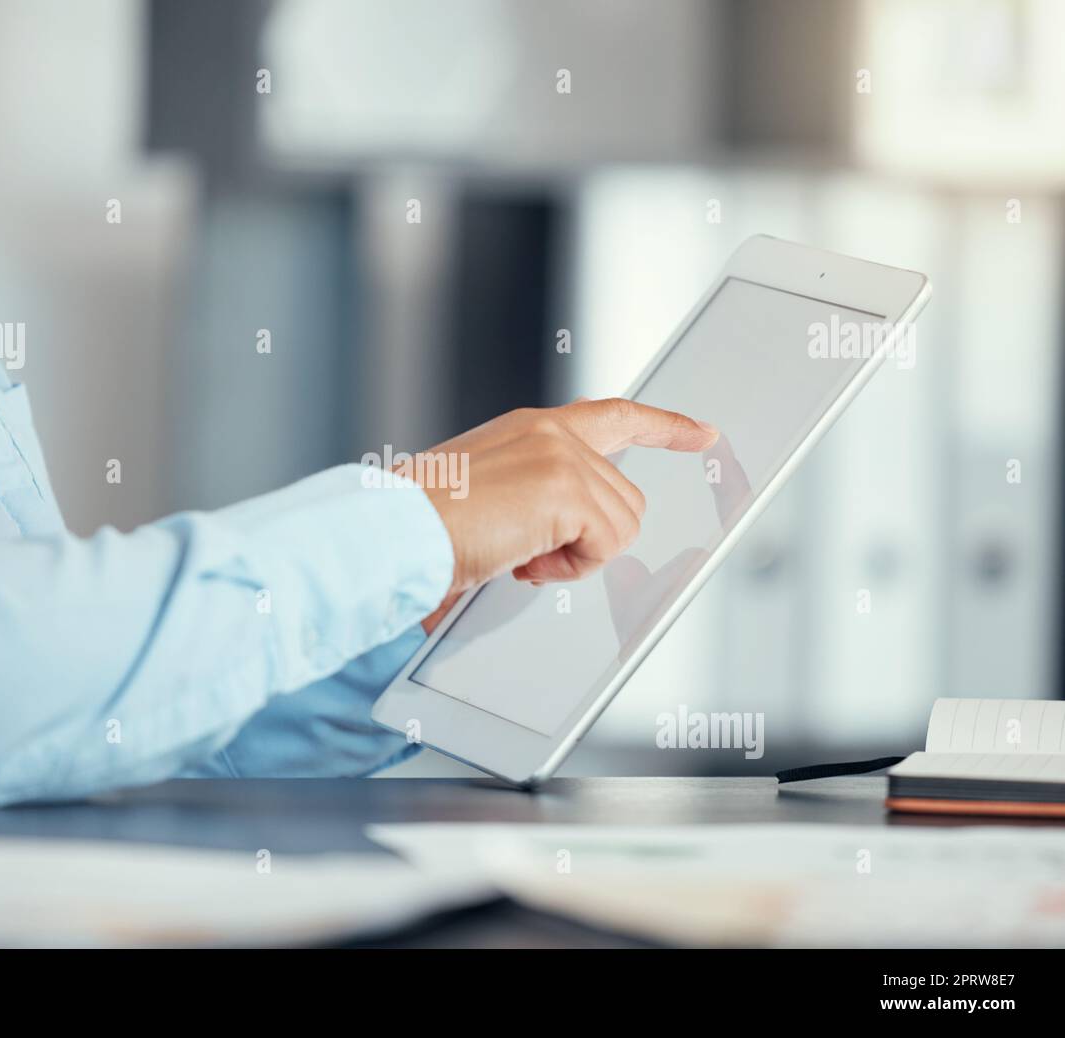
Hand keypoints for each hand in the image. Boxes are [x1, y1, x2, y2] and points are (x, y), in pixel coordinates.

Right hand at [412, 399, 717, 632]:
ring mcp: (562, 456)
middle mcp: (550, 432)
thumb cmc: (420, 526)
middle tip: (526, 554)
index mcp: (530, 431)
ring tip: (515, 556)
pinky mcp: (568, 489)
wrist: (392, 531)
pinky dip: (568, 569)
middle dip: (586, 541)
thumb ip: (533, 500)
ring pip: (621, 526)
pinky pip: (606, 546)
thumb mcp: (485, 499)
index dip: (663, 427)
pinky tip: (521, 562)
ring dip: (572, 558)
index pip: (612, 417)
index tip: (702, 433)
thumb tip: (557, 540)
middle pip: (624, 499)